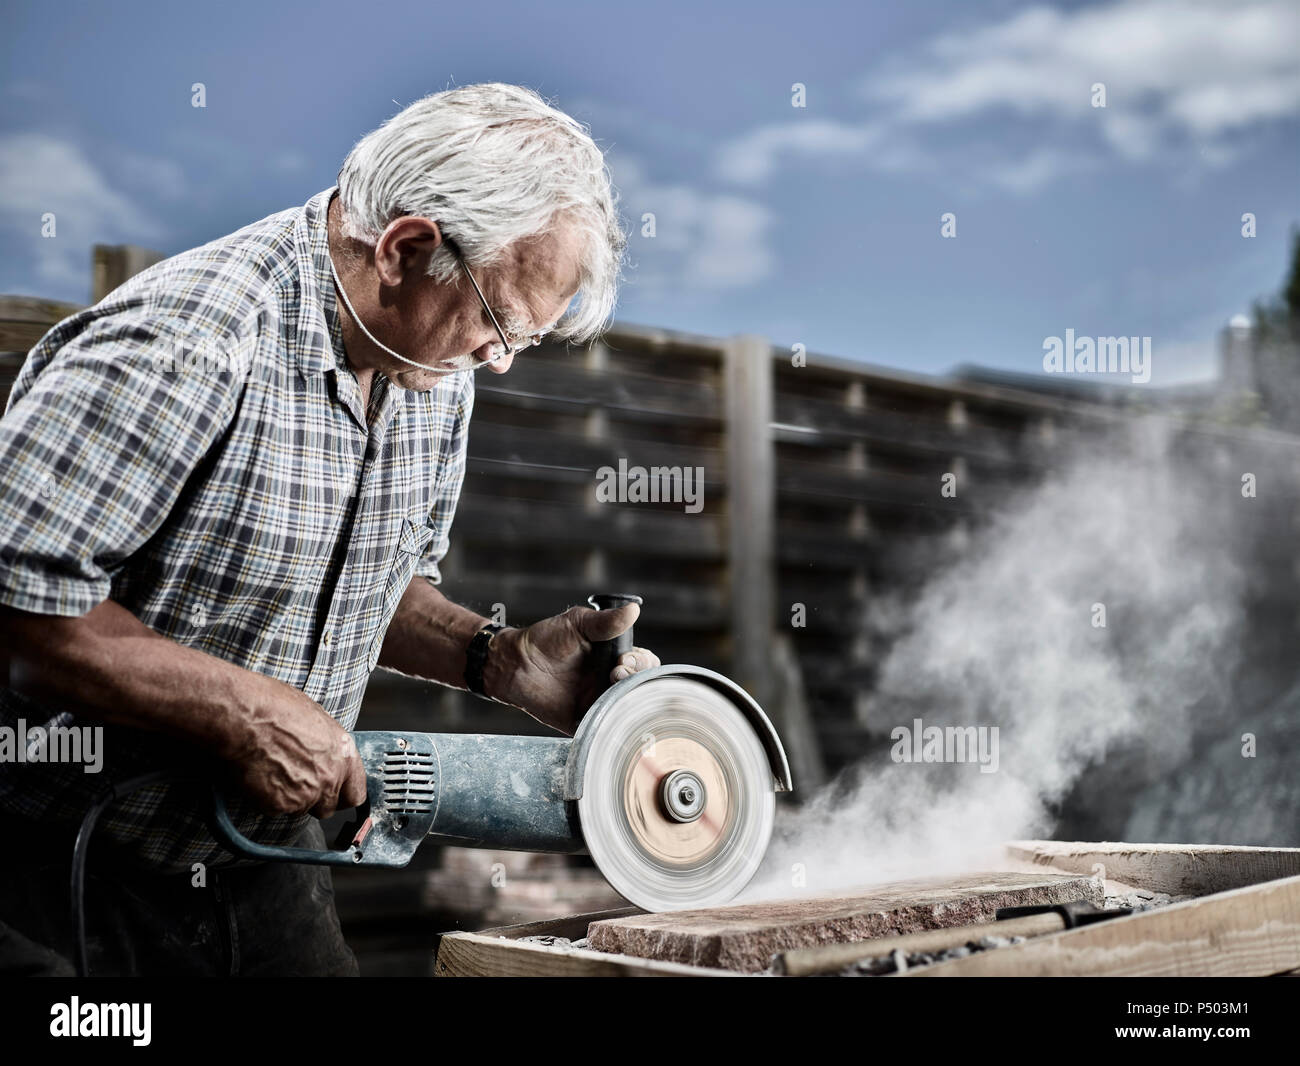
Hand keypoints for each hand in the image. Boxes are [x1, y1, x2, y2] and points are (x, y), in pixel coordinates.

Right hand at [223, 680, 367, 818]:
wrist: (248, 718)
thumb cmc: (277, 709)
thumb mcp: (317, 720)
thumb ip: (327, 747)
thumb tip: (324, 755)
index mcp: (344, 754)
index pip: (356, 793)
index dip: (342, 796)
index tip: (333, 795)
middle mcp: (331, 777)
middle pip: (328, 808)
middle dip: (313, 801)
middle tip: (295, 783)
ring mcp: (307, 795)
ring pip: (300, 810)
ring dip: (289, 799)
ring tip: (273, 771)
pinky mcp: (282, 805)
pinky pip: (275, 810)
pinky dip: (267, 800)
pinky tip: (260, 777)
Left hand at [483, 602, 660, 735]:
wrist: (516, 664)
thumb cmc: (545, 639)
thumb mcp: (577, 624)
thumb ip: (605, 621)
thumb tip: (633, 610)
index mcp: (614, 657)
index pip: (644, 663)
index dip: (641, 662)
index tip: (623, 658)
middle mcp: (610, 681)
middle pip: (641, 687)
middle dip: (637, 680)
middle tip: (616, 673)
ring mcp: (599, 702)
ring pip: (628, 709)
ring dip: (627, 702)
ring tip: (611, 688)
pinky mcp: (585, 722)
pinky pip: (606, 730)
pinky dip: (612, 727)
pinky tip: (608, 716)